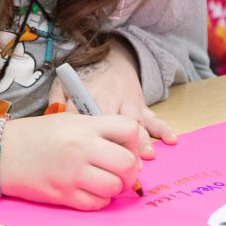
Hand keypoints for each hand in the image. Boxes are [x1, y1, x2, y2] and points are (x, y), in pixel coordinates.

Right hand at [0, 112, 144, 209]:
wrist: (1, 152)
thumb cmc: (39, 135)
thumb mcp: (70, 121)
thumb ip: (101, 132)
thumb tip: (133, 156)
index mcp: (85, 126)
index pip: (130, 130)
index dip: (134, 141)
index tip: (127, 148)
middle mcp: (81, 148)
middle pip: (128, 163)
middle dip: (131, 170)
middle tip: (122, 170)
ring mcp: (72, 174)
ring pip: (114, 187)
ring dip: (116, 187)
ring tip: (105, 180)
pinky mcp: (63, 195)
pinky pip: (96, 204)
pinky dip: (100, 200)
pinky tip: (91, 191)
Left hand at [47, 40, 177, 159]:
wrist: (113, 60)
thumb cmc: (86, 79)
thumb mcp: (65, 84)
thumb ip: (58, 100)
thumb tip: (53, 117)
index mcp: (93, 94)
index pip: (92, 116)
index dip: (93, 135)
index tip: (91, 155)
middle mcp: (114, 99)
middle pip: (119, 124)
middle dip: (123, 144)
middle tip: (125, 165)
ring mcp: (131, 103)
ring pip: (139, 123)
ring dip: (143, 141)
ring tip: (147, 157)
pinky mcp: (142, 107)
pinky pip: (154, 118)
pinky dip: (164, 129)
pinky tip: (172, 140)